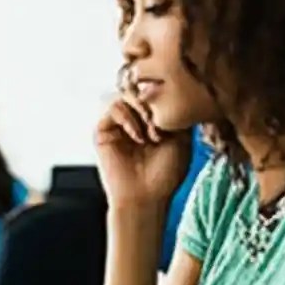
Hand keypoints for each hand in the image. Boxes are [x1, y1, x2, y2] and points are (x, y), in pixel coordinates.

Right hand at [93, 95, 191, 209]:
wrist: (146, 196)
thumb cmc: (165, 173)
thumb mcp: (182, 138)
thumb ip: (177, 113)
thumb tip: (175, 90)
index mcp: (151, 118)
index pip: (154, 91)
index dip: (165, 97)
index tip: (176, 117)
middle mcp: (133, 118)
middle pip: (140, 88)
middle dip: (153, 103)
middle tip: (160, 126)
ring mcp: (117, 123)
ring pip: (126, 94)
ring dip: (142, 111)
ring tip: (151, 133)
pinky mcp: (102, 130)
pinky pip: (112, 107)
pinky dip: (128, 118)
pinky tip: (138, 137)